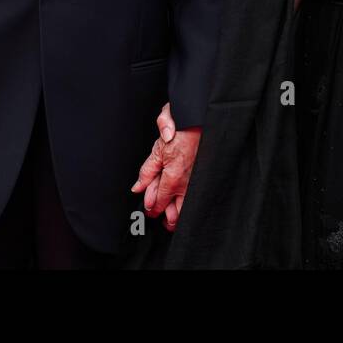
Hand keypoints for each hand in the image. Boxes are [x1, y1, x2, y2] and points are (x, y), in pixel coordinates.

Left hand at [130, 102, 200, 231]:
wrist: (199, 122)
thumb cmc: (180, 132)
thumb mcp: (157, 150)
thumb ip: (147, 171)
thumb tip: (137, 188)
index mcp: (173, 178)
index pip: (159, 203)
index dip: (151, 209)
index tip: (148, 210)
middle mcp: (186, 184)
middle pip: (176, 214)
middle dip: (166, 220)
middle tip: (159, 217)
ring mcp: (197, 182)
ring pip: (188, 209)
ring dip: (179, 215)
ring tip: (171, 219)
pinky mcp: (204, 177)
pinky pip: (196, 198)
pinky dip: (189, 204)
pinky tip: (184, 205)